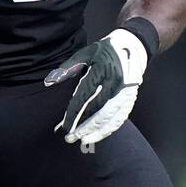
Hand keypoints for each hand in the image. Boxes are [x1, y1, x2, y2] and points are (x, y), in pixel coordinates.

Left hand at [45, 28, 147, 144]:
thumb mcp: (86, 53)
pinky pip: (120, 117)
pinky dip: (110, 129)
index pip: (84, 97)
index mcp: (102, 70)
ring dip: (97, 131)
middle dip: (83, 127)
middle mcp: (115, 83)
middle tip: (70, 138)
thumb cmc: (106, 49)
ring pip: (110, 117)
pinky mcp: (131, 98)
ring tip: (84, 141)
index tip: (64, 125)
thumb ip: (68, 67)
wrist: (135, 45)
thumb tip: (50, 81)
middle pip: (97, 111)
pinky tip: (99, 135)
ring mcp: (125, 92)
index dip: (73, 113)